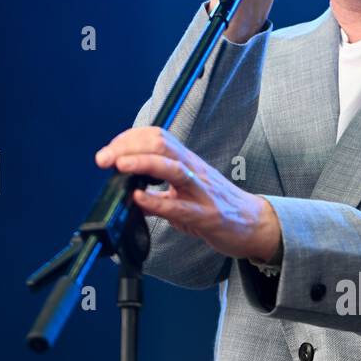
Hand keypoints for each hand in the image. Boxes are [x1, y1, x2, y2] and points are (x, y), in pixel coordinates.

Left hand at [95, 127, 280, 261]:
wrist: (254, 224)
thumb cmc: (220, 206)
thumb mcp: (186, 192)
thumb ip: (160, 191)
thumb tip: (131, 194)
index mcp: (187, 162)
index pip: (156, 136)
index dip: (128, 139)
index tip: (109, 152)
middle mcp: (193, 170)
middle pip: (161, 143)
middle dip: (127, 147)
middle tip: (105, 159)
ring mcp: (201, 192)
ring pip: (171, 167)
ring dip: (141, 163)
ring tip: (119, 166)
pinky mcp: (206, 216)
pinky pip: (178, 207)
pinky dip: (154, 202)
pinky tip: (139, 199)